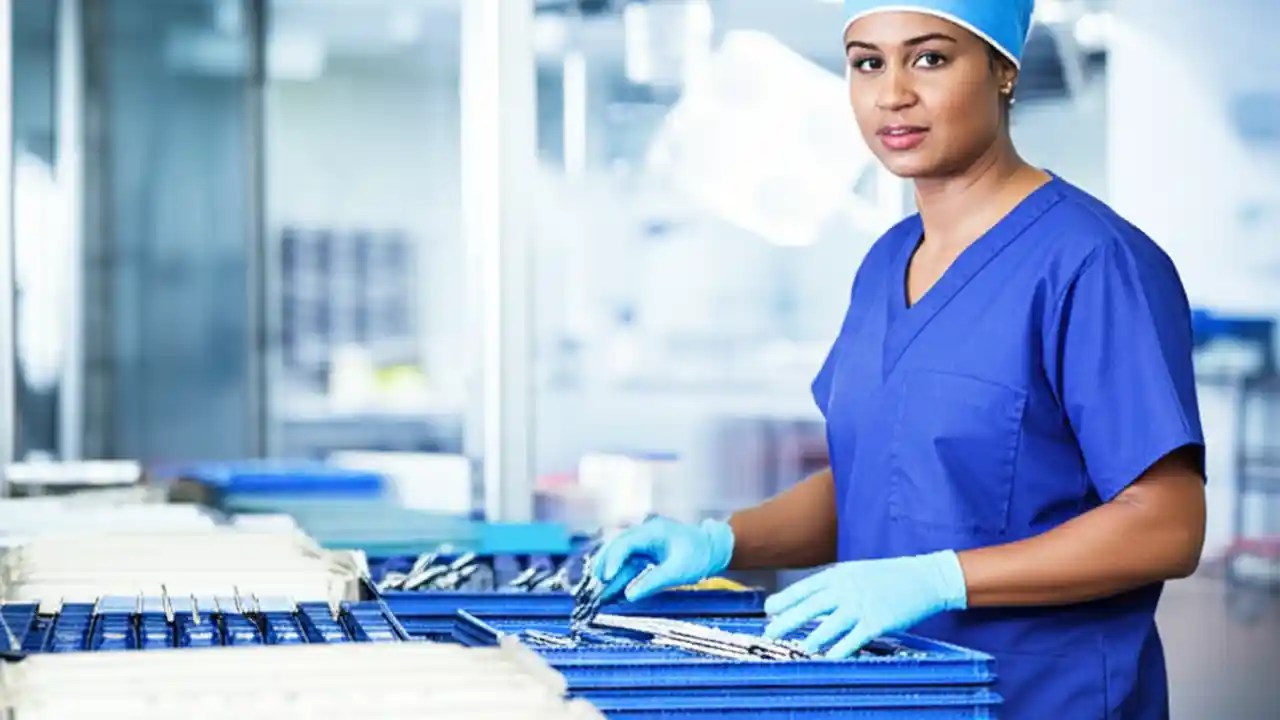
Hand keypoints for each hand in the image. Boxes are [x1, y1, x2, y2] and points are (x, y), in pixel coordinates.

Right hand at [591, 517, 734, 601]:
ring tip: (596, 591)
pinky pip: (628, 565)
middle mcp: (644, 535)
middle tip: (593, 584)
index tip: (606, 578)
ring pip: (619, 557)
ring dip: (609, 573)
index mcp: (652, 532)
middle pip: (616, 547)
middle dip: (603, 565)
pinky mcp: (646, 555)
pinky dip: (619, 577)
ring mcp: (644, 544)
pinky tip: (611, 591)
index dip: (612, 560)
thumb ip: (653, 581)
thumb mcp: (679, 571)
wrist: (714, 549)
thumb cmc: (699, 556)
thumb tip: (629, 596)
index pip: (625, 544)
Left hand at [763, 551, 967, 657]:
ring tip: (801, 647)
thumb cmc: (889, 577)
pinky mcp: (877, 623)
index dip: (785, 599)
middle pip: (809, 607)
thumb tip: (812, 600)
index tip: (769, 610)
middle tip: (770, 632)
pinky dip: (839, 651)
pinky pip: (853, 640)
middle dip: (787, 620)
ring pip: (829, 626)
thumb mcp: (858, 573)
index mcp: (840, 574)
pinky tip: (829, 658)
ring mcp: (861, 606)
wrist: (925, 578)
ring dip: (813, 639)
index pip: (805, 588)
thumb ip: (835, 586)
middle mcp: (846, 588)